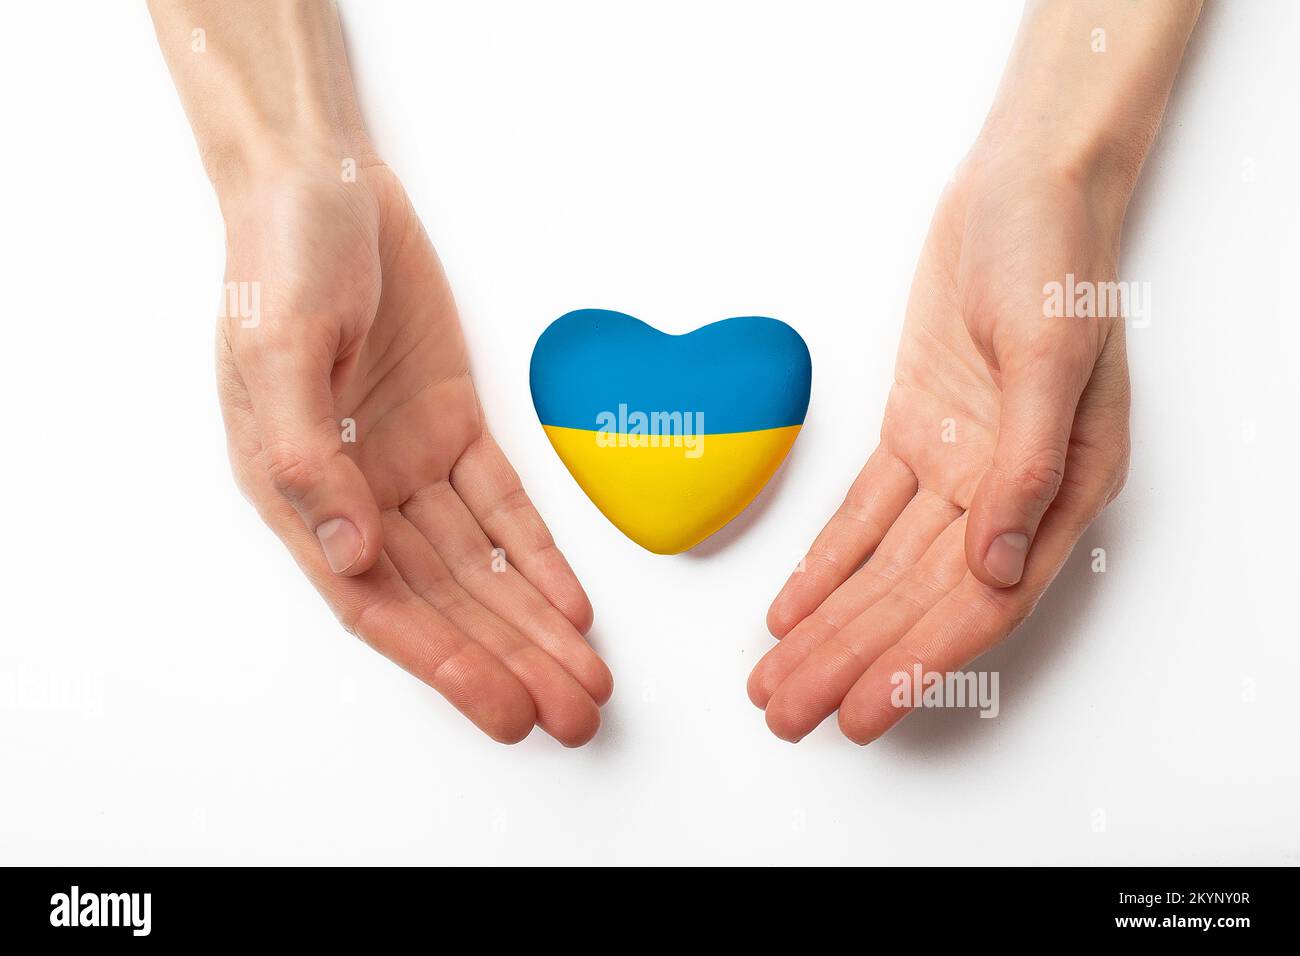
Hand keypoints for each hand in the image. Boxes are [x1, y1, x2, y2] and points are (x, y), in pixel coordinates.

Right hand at [218, 162, 610, 744]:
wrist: (323, 185)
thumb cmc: (282, 258)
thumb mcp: (279, 347)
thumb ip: (306, 455)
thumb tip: (351, 556)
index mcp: (295, 490)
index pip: (378, 601)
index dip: (443, 661)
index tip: (505, 708)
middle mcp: (353, 492)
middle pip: (444, 598)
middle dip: (511, 660)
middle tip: (576, 715)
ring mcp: (405, 461)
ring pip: (482, 563)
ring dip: (535, 623)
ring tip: (590, 679)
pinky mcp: (451, 426)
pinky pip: (502, 504)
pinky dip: (540, 553)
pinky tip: (576, 603)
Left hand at [748, 159, 1129, 742]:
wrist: (1018, 189)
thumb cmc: (1054, 258)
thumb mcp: (1053, 354)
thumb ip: (1029, 465)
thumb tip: (998, 567)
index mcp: (1062, 487)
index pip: (982, 602)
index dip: (918, 663)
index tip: (861, 711)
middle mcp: (1009, 493)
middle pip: (918, 599)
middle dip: (850, 659)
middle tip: (788, 713)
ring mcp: (959, 466)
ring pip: (884, 568)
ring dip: (829, 625)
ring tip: (774, 679)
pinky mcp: (918, 434)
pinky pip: (866, 515)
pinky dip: (826, 563)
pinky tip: (791, 607)